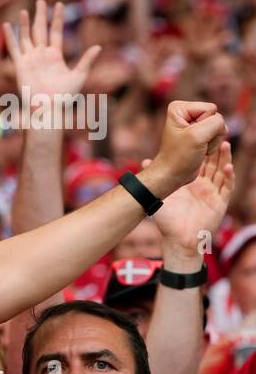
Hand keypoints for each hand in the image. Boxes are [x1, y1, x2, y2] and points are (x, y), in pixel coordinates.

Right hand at [3, 0, 99, 117]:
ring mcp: (30, 59)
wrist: (48, 108)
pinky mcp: (20, 65)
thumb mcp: (79, 75)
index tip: (59, 5)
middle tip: (41, 1)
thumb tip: (98, 47)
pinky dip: (10, 37)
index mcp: (55, 56)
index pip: (56, 32)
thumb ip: (87, 60)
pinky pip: (14, 48)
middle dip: (41, 15)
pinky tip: (7, 25)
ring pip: (27, 36)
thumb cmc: (64, 96)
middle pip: (40, 30)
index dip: (57, 19)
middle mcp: (41, 55)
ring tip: (25, 10)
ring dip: (25, 23)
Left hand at [145, 101, 227, 196]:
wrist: (172, 174)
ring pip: (219, 127)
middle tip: (195, 145)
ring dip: (212, 141)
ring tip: (197, 149)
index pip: (211, 108)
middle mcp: (185, 112)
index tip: (190, 137)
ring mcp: (193, 123)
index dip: (205, 125)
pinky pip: (218, 135)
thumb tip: (223, 124)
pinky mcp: (199, 133)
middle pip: (216, 117)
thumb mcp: (198, 135)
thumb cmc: (180, 156)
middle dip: (211, 134)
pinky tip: (200, 151)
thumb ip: (216, 122)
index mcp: (179, 108)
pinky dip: (213, 145)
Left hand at [146, 141, 233, 261]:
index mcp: (191, 184)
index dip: (201, 151)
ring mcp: (213, 194)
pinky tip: (228, 168)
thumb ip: (156, 180)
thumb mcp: (160, 197)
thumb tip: (144, 161)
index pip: (199, 164)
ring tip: (225, 144)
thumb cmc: (167, 221)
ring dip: (224, 159)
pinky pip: (226, 188)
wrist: (177, 240)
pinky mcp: (220, 203)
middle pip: (213, 164)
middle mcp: (204, 187)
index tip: (199, 137)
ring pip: (222, 173)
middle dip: (216, 150)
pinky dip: (228, 177)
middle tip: (216, 134)